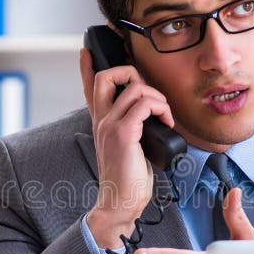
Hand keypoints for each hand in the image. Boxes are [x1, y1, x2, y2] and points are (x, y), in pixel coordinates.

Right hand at [79, 48, 174, 247]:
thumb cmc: (128, 178)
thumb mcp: (129, 147)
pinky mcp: (124, 134)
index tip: (86, 52)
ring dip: (157, 97)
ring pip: (134, 88)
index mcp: (101, 123)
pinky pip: (144, 105)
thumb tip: (152, 115)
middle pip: (107, 76)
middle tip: (150, 95)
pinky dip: (161, 109)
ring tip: (164, 115)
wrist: (120, 202)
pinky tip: (166, 123)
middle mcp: (102, 120)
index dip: (87, 67)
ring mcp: (110, 126)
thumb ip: (132, 128)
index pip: (89, 88)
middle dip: (132, 73)